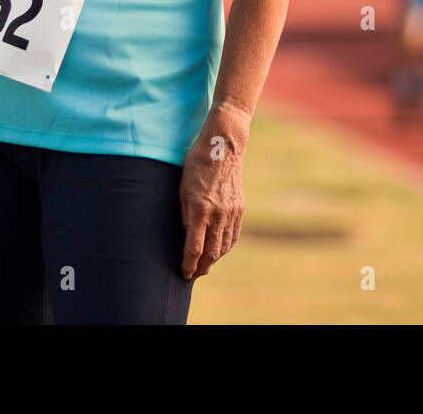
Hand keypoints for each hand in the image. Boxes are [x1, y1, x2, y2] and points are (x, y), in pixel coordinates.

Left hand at [179, 119, 247, 280]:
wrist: (223, 146)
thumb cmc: (196, 164)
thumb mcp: (182, 189)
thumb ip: (184, 215)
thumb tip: (186, 236)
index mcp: (200, 209)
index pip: (195, 248)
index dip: (189, 265)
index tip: (184, 273)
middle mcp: (218, 214)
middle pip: (212, 253)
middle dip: (202, 268)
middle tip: (193, 275)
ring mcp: (232, 212)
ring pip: (225, 247)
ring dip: (214, 259)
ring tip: (204, 265)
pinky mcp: (240, 208)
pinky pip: (233, 235)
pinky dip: (226, 246)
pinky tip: (219, 249)